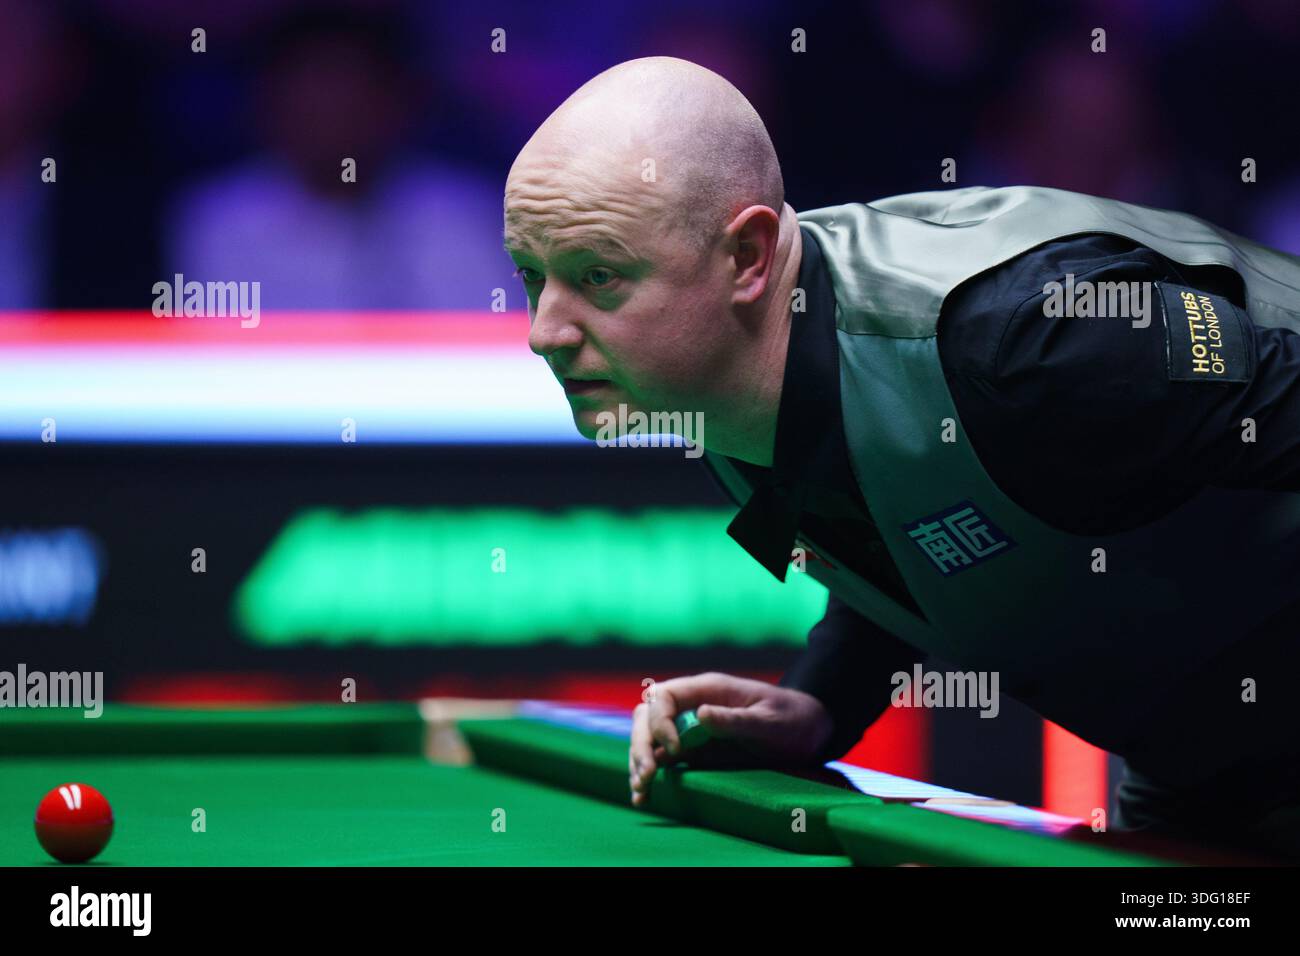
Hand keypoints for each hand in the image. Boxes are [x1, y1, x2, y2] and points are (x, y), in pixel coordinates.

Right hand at [628, 672, 832, 806]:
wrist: (809, 729)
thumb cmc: (792, 719)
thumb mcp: (770, 721)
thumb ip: (736, 720)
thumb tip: (700, 715)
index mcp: (709, 689)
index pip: (665, 697)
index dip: (660, 722)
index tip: (676, 751)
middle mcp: (693, 705)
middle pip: (647, 717)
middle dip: (641, 744)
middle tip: (649, 775)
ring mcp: (691, 727)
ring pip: (648, 736)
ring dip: (639, 760)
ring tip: (641, 790)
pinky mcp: (694, 748)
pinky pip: (662, 756)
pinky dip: (648, 772)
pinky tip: (643, 794)